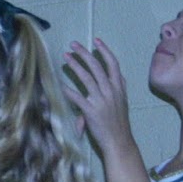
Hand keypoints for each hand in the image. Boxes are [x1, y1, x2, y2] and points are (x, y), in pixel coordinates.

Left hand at [60, 39, 134, 157]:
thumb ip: (118, 89)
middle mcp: (111, 91)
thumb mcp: (122, 102)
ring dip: (75, 65)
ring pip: (86, 77)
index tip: (96, 40)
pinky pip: (77, 97)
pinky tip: (60, 84)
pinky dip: (68, 90)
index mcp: (119, 87)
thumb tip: (116, 79)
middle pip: (96, 66)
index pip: (113, 64)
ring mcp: (101, 100)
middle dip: (84, 53)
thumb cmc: (119, 123)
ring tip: (66, 57)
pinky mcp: (91, 111)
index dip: (104, 50)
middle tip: (73, 44)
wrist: (119, 141)